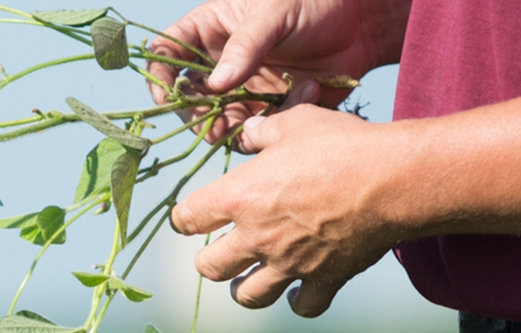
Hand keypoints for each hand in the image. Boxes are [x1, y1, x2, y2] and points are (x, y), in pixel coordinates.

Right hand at [146, 0, 405, 144]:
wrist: (361, 23)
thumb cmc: (313, 1)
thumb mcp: (274, 13)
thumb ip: (244, 47)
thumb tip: (214, 85)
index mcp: (209, 31)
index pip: (167, 54)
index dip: (159, 76)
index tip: (166, 96)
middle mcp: (219, 64)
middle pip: (185, 97)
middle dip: (193, 113)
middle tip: (211, 122)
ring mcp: (241, 90)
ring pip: (214, 121)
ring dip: (226, 128)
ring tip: (247, 124)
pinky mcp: (267, 111)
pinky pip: (253, 131)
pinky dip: (271, 123)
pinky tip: (303, 93)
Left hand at [170, 104, 405, 315]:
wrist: (394, 179)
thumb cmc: (342, 145)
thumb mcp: (295, 123)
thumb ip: (263, 132)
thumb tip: (247, 135)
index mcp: (239, 197)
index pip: (187, 218)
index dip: (184, 217)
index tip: (191, 216)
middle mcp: (257, 237)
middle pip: (209, 268)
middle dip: (209, 261)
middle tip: (220, 251)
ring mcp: (290, 264)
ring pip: (248, 296)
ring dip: (243, 289)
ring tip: (247, 280)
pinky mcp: (324, 279)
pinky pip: (303, 306)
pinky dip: (298, 301)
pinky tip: (298, 290)